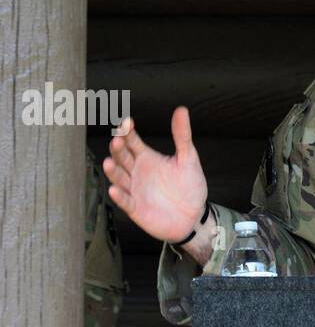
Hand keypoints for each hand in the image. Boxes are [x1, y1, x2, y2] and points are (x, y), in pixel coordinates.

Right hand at [103, 107, 208, 245]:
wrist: (194, 216)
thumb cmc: (189, 187)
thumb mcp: (188, 159)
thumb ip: (182, 135)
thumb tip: (181, 110)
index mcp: (146, 158)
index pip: (132, 142)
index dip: (128, 133)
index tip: (126, 123)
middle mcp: (137, 172)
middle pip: (123, 158)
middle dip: (118, 150)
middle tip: (117, 141)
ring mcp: (134, 190)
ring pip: (120, 178)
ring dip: (113, 171)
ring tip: (108, 162)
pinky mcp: (136, 208)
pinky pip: (125, 201)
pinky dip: (120, 196)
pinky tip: (114, 190)